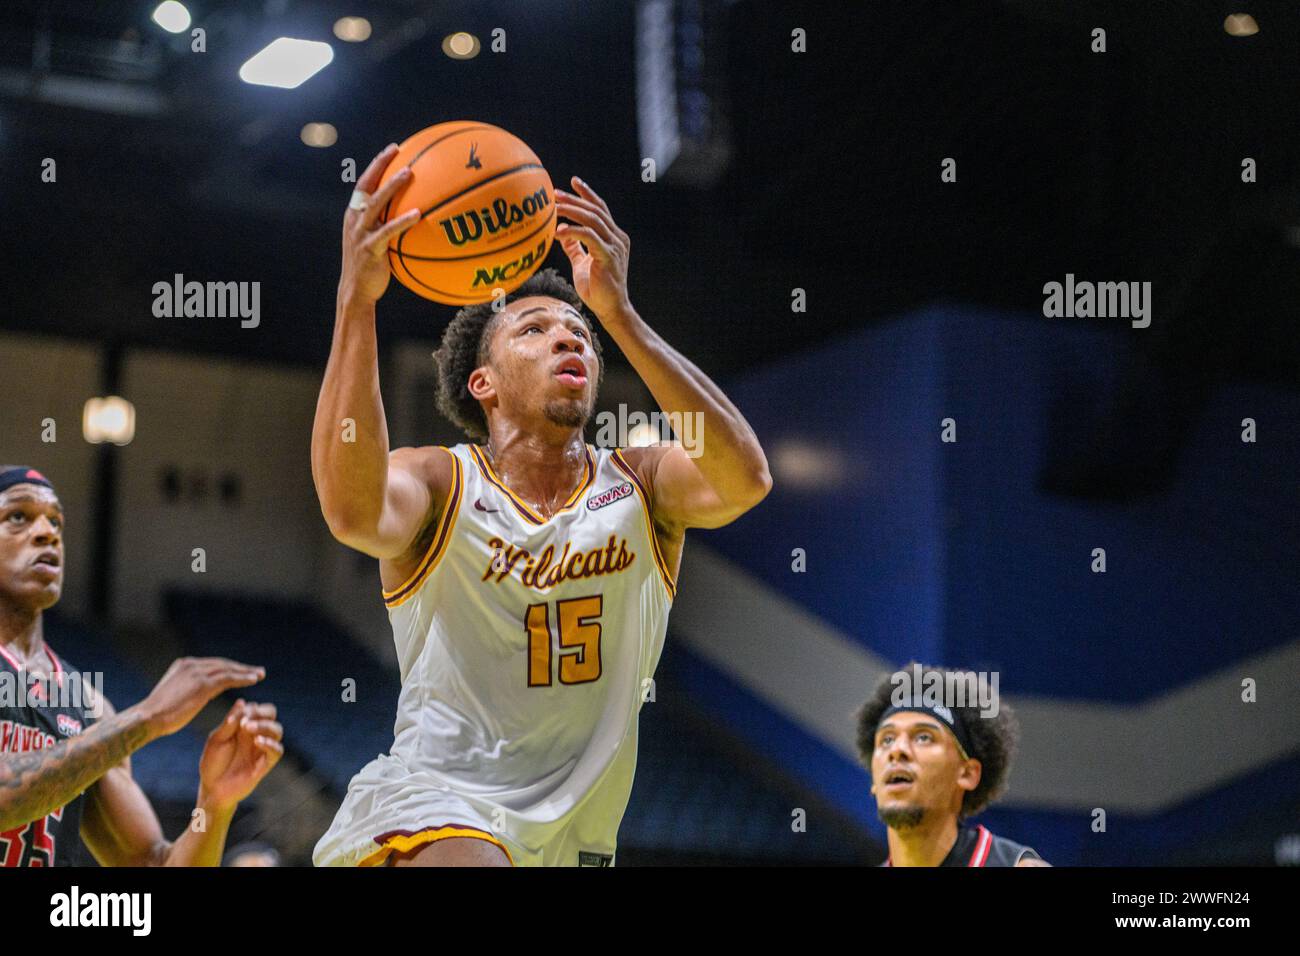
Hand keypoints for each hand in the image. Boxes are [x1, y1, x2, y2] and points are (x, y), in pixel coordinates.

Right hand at [137, 657, 264, 739]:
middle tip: (257, 671)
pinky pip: (228, 678)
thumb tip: (202, 693)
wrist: (148, 719)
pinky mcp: (203, 684)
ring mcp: (197, 672)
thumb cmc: (158, 715)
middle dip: (240, 667)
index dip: (229, 668)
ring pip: (228, 669)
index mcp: (183, 665)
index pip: (212, 664)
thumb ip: (189, 689)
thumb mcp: (176, 696)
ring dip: (246, 672)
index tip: (242, 671)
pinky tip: (253, 680)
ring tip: (260, 675)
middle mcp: (191, 664)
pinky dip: (243, 678)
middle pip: (222, 664)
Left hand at [197, 701, 283, 811]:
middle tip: (245, 721)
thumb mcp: (217, 739)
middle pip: (271, 714)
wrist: (212, 788)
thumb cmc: (213, 763)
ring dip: (265, 726)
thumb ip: (229, 722)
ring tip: (249, 728)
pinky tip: (258, 741)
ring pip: (277, 730)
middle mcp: (256, 734)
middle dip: (261, 713)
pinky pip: (277, 750)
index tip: (239, 715)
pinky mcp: (265, 763)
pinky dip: (270, 744)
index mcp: (245, 726)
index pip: (258, 708)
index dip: (251, 708)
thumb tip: (241, 701)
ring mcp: (262, 748)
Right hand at [340, 144, 421, 305]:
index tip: (393, 149)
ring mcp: (360, 233)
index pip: (364, 183)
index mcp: (354, 215)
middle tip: (398, 151)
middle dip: (381, 165)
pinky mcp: (370, 249)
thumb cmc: (371, 265)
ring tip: (408, 173)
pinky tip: (418, 214)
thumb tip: (416, 212)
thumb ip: (388, 224)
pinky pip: (388, 231)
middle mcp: (354, 220)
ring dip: (391, 186)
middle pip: (366, 186)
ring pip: (375, 203)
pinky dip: (402, 221)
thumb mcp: (376, 240)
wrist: (356, 290)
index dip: (377, 165)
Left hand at [555, 177, 632, 319]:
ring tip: (555, 208)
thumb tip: (562, 234)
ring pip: (593, 219)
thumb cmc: (597, 289)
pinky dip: (573, 231)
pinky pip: (589, 237)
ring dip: (572, 211)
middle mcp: (617, 238)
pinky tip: (558, 232)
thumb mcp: (582, 264)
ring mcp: (615, 246)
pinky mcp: (608, 257)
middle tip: (555, 193)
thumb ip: (575, 248)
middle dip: (575, 199)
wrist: (610, 310)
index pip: (601, 209)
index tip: (573, 181)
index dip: (587, 194)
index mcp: (613, 237)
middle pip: (595, 210)